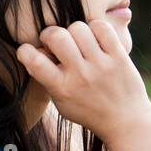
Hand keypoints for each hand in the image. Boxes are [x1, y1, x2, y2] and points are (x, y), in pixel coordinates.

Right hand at [15, 19, 150, 142]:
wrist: (125, 122)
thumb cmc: (88, 111)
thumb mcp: (61, 103)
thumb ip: (47, 80)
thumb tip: (36, 50)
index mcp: (62, 89)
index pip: (34, 61)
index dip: (25, 51)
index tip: (28, 51)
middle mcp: (80, 75)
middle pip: (57, 36)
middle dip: (50, 33)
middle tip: (55, 42)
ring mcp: (101, 65)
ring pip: (79, 28)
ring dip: (74, 31)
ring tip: (77, 41)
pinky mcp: (119, 57)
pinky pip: (102, 28)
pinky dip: (95, 28)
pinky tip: (94, 39)